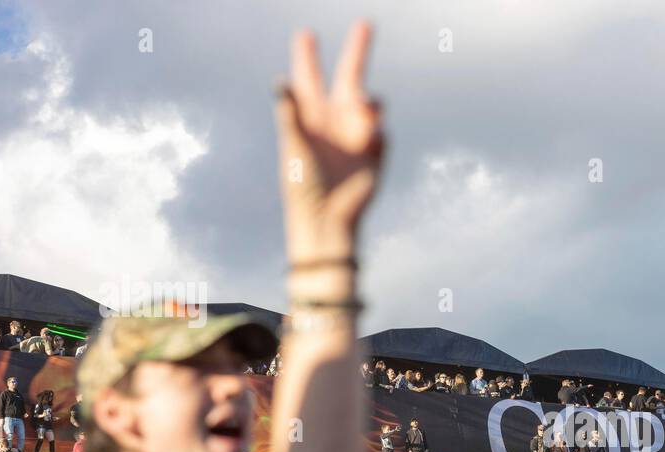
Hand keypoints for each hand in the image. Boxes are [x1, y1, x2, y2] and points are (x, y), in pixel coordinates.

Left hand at [275, 20, 384, 262]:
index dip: (307, 56)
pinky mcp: (374, 154)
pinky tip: (367, 147)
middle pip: (349, 77)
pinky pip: (382, 133)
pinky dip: (376, 135)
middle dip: (358, 51)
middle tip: (366, 23)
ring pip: (371, 104)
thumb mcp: (294, 145)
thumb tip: (282, 82)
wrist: (328, 216)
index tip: (305, 34)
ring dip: (370, 103)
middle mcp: (334, 121)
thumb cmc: (303, 184)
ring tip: (366, 109)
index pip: (309, 78)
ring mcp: (356, 136)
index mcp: (311, 116)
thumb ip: (291, 114)